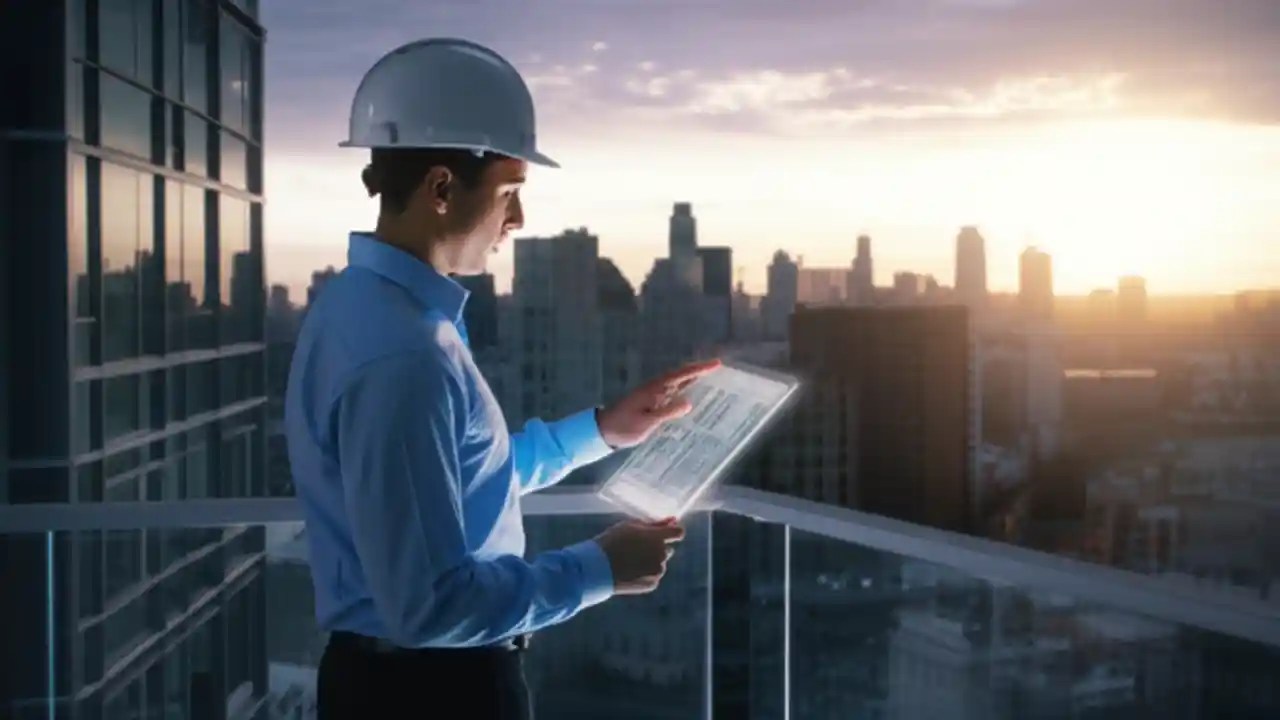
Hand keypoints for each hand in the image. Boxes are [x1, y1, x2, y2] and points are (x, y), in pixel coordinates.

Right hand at [594, 518, 685, 594]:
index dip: (673, 531)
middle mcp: (662, 555)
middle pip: (668, 549)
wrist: (597, 568)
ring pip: (659, 563)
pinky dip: (645, 573)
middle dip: (657, 548)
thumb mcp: (631, 526)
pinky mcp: (652, 584)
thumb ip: (654, 524)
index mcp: (658, 538)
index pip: (679, 532)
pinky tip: (630, 571)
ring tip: (630, 561)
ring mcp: (658, 570)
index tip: (666, 532)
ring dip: (651, 561)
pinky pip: (653, 575)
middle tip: (637, 548)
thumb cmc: (612, 541)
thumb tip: (672, 520)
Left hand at [597, 358, 721, 448]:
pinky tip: (689, 395)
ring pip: (676, 383)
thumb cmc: (623, 426)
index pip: (680, 375)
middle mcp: (654, 388)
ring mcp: (651, 395)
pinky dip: (682, 390)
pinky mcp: (649, 403)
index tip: (716, 364)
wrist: (602, 431)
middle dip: (698, 370)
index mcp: (654, 389)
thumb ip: (667, 412)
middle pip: (680, 375)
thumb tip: (690, 402)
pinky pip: (670, 392)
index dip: (699, 369)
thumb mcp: (647, 422)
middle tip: (718, 367)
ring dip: (691, 379)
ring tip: (710, 378)